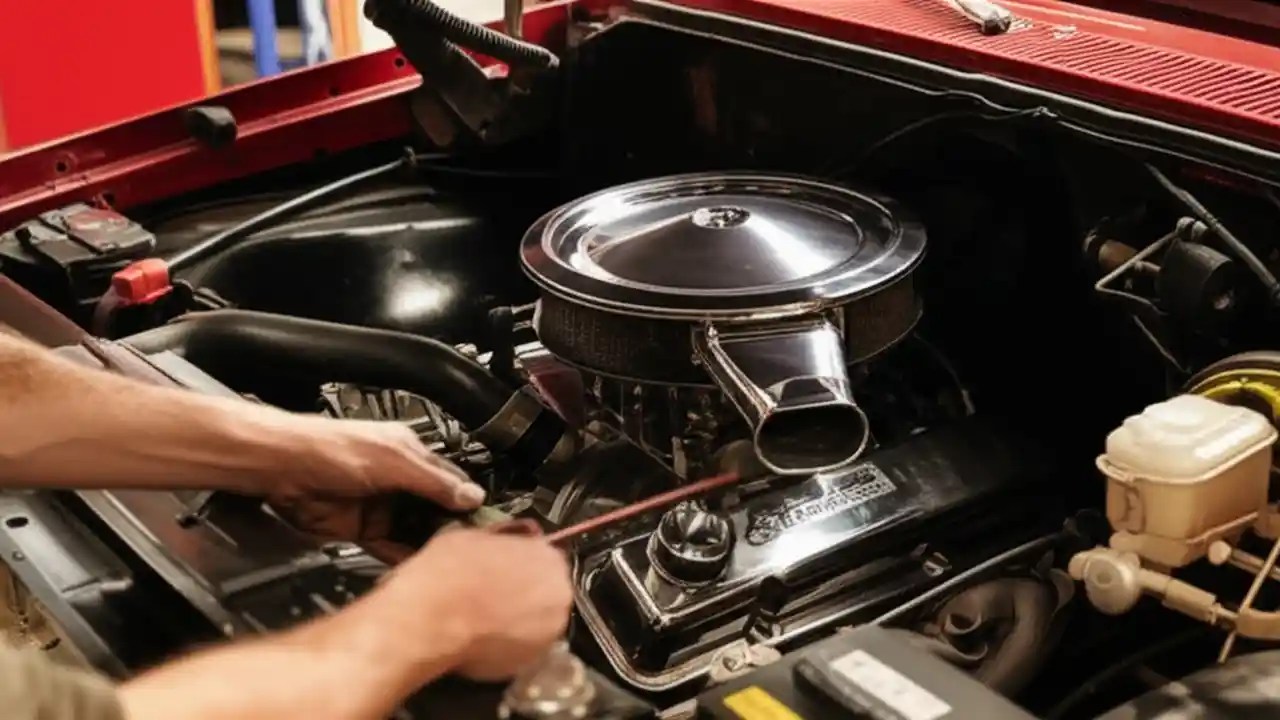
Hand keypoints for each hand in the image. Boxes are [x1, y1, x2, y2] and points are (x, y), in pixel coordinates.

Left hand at [263, 415, 486, 561]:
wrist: (281, 466)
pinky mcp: (361, 530)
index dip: (467, 500)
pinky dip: (404, 558)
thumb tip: (471, 496)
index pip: (450, 480)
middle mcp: (398, 480)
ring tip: (452, 561)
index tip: (485, 521)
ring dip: (429, 544)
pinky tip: (421, 568)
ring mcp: (380, 506)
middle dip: (451, 526)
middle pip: (434, 508)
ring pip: (414, 530)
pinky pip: (389, 547)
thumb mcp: (393, 461)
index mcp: (410, 455)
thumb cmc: (330, 448)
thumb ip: (433, 481)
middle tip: (472, 547)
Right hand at [382, 529, 573, 680]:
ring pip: (537, 623)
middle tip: (495, 594)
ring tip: (486, 619)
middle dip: (527, 593)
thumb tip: (510, 539)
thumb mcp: (477, 535)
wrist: (430, 618)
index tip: (507, 570)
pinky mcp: (528, 663)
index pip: (546, 559)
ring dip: (520, 620)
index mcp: (550, 560)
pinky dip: (508, 644)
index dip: (525, 565)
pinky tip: (482, 638)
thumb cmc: (449, 570)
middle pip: (547, 593)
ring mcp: (548, 634)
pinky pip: (522, 648)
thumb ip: (504, 540)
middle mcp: (559, 597)